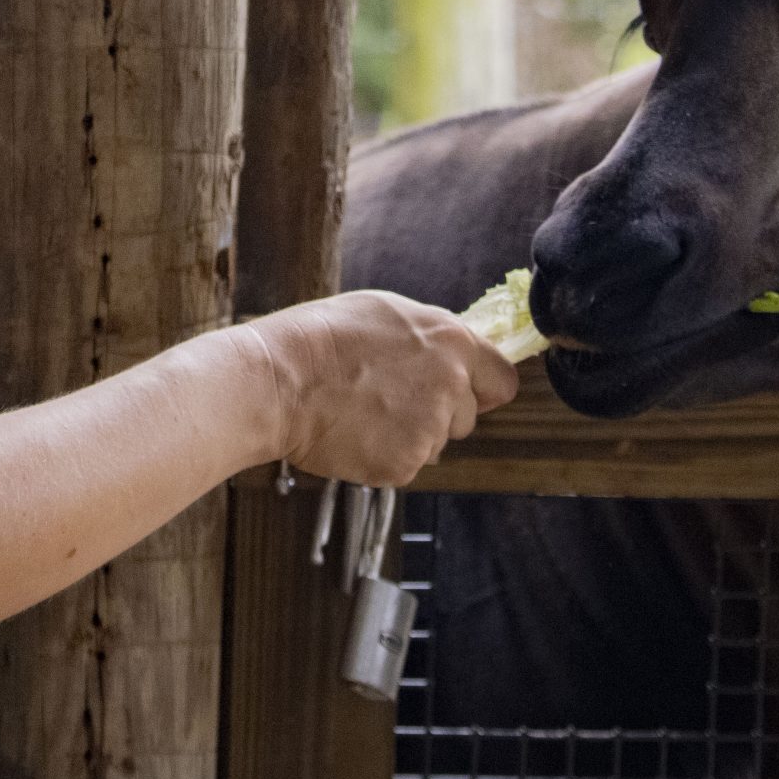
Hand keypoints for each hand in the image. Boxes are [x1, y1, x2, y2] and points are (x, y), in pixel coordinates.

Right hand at [240, 290, 516, 485]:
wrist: (277, 381)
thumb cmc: (321, 339)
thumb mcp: (386, 313)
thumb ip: (431, 338)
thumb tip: (454, 355)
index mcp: (451, 341)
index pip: (502, 379)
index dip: (480, 388)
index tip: (464, 393)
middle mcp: (451, 384)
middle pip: (466, 417)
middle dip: (437, 414)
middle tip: (387, 398)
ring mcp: (429, 428)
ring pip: (434, 444)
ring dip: (408, 435)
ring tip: (361, 411)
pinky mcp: (404, 464)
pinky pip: (405, 465)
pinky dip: (382, 456)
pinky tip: (352, 432)